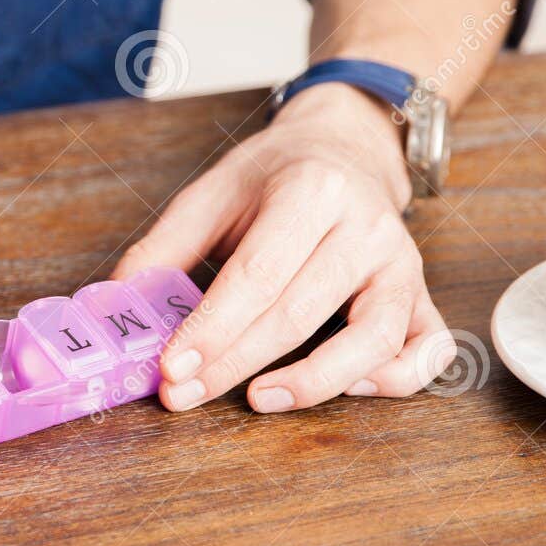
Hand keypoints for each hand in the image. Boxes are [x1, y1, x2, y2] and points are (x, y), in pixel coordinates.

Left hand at [113, 83, 447, 411]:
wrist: (347, 146)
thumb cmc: (277, 176)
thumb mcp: (213, 191)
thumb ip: (165, 247)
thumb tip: (116, 303)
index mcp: (310, 191)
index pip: (257, 274)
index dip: (212, 328)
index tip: (171, 367)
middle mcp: (365, 227)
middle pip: (300, 312)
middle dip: (235, 363)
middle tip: (184, 394)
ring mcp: (402, 264)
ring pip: (374, 338)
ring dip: (316, 382)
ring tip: (259, 399)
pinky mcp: (422, 293)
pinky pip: (429, 348)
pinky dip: (398, 379)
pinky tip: (349, 390)